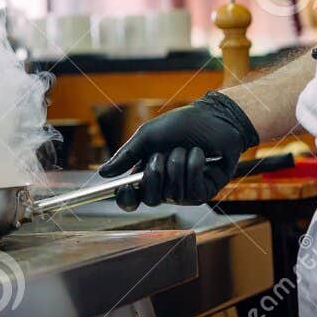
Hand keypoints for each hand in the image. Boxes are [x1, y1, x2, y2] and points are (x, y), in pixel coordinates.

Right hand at [98, 92, 259, 208]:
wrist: (214, 118)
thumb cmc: (181, 125)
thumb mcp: (148, 136)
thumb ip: (126, 155)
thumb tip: (103, 173)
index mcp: (146, 175)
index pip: (131, 198)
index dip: (125, 198)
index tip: (125, 187)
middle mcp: (164, 187)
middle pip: (150, 198)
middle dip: (155, 173)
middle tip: (161, 154)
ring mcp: (185, 192)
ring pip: (173, 191)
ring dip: (178, 163)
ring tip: (186, 148)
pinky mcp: (204, 192)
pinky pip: (193, 189)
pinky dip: (194, 166)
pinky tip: (201, 154)